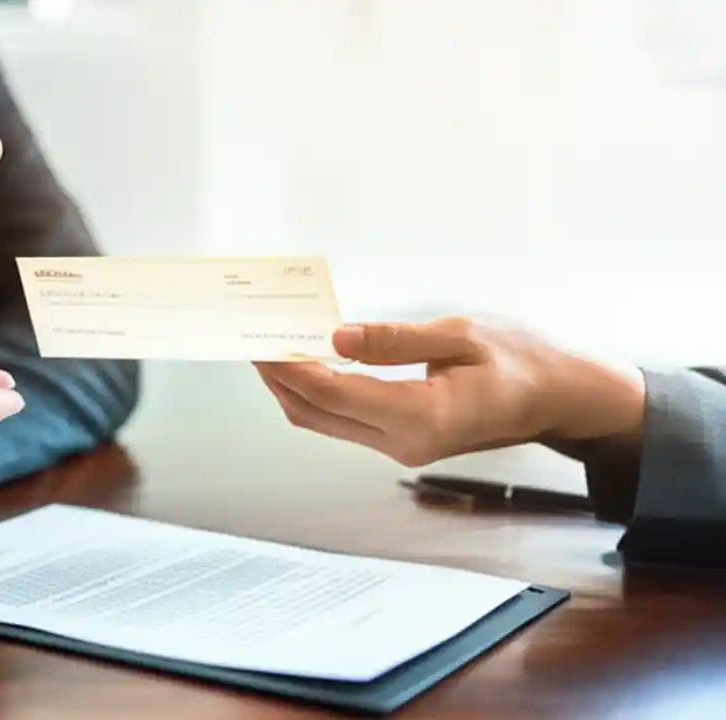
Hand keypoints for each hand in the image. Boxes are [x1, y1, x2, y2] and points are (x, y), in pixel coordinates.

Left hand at [254, 317, 646, 466]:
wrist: (557, 398)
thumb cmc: (520, 360)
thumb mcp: (461, 334)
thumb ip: (394, 339)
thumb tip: (335, 339)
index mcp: (422, 417)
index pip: (334, 393)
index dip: (289, 367)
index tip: (259, 340)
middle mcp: (404, 443)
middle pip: (316, 414)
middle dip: (278, 378)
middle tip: (248, 340)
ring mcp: (400, 449)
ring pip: (324, 422)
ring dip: (292, 387)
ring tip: (267, 347)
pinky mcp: (400, 443)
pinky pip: (342, 421)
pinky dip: (316, 394)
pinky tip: (303, 363)